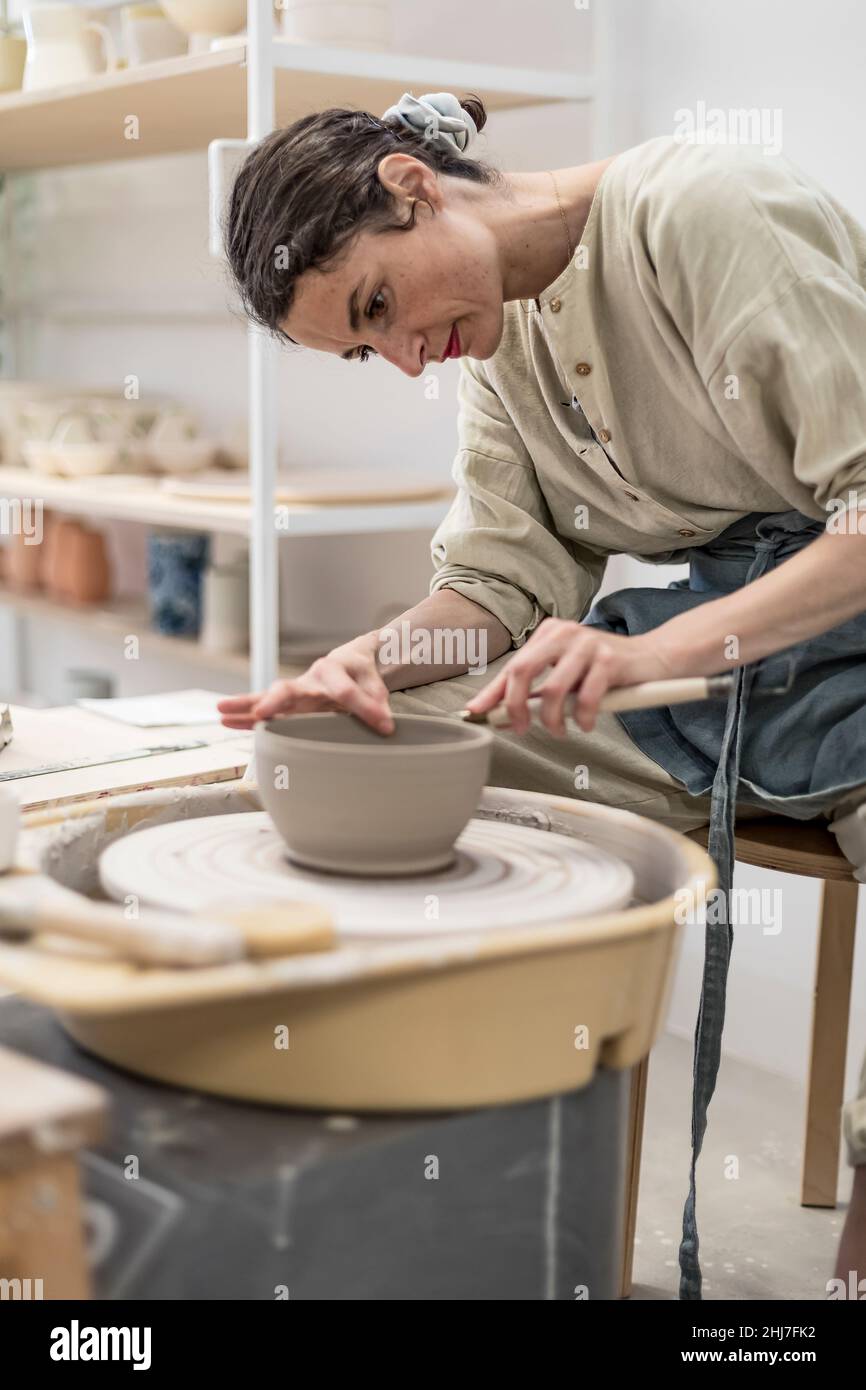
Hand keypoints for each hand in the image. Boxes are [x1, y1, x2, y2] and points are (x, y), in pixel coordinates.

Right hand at [217, 637, 393, 734]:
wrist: (349, 662)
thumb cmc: (361, 672)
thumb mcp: (375, 680)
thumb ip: (377, 698)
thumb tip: (385, 724)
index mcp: (333, 669)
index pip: (346, 691)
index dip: (366, 708)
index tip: (386, 725)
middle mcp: (309, 680)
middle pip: (290, 689)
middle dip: (277, 701)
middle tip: (265, 711)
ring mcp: (295, 693)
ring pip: (267, 699)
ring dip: (246, 706)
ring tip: (222, 710)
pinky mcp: (288, 704)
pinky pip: (263, 709)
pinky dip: (245, 714)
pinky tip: (225, 720)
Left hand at [463, 618, 672, 735]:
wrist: (653, 658)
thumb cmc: (605, 671)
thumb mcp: (566, 676)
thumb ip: (536, 692)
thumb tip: (499, 716)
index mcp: (549, 634)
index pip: (512, 666)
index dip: (491, 693)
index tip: (475, 714)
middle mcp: (564, 633)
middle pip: (523, 671)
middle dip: (515, 706)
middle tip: (520, 728)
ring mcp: (587, 644)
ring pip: (553, 690)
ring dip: (553, 720)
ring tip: (560, 731)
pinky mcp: (610, 659)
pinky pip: (586, 697)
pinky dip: (583, 718)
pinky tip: (587, 724)